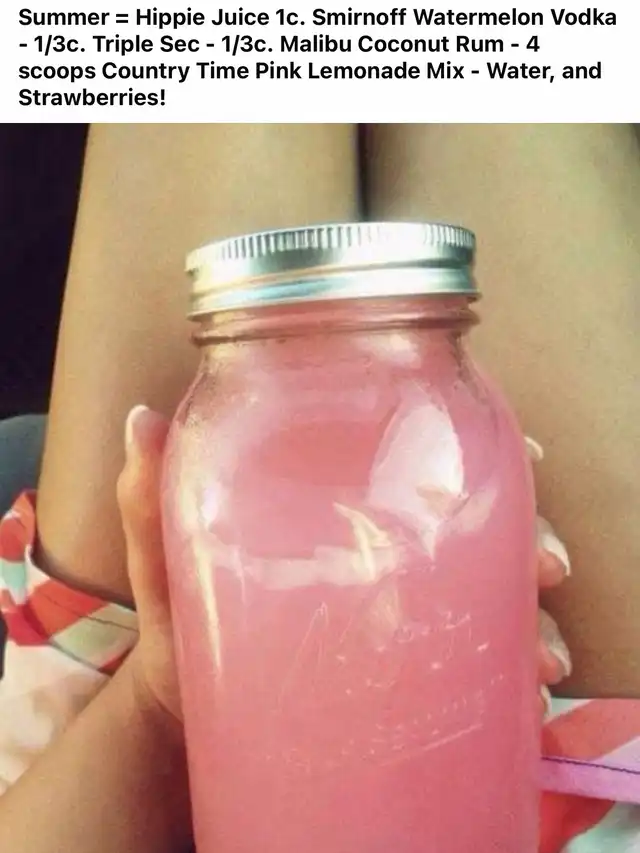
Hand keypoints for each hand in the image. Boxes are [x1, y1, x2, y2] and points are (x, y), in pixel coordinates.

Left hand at [115, 409, 571, 727]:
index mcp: (341, 503)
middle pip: (480, 522)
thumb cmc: (181, 616)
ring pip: (491, 594)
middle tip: (546, 561)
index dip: (485, 449)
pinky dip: (509, 674)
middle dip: (528, 534)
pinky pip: (471, 662)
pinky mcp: (403, 668)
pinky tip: (526, 692)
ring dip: (531, 613)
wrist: (183, 710)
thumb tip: (140, 419)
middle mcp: (386, 548)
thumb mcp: (167, 553)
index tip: (528, 455)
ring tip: (541, 648)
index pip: (424, 457)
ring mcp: (400, 608)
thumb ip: (152, 495)